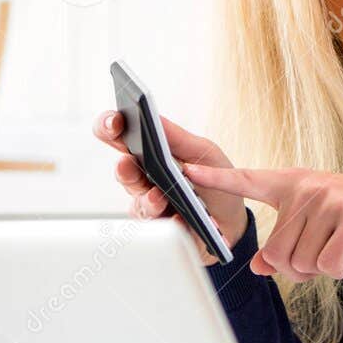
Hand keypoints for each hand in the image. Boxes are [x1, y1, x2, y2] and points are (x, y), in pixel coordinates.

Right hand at [92, 111, 248, 262]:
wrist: (232, 218)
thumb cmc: (214, 180)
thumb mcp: (203, 152)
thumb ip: (177, 137)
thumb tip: (154, 117)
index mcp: (151, 151)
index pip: (120, 135)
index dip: (110, 126)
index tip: (114, 122)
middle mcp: (144, 176)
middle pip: (123, 170)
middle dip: (123, 168)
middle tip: (126, 163)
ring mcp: (148, 201)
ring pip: (138, 201)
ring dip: (148, 198)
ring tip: (158, 196)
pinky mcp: (159, 226)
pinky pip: (156, 224)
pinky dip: (169, 220)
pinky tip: (178, 217)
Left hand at [177, 165, 342, 283]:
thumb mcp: (315, 223)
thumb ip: (284, 243)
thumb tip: (260, 268)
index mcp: (291, 184)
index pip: (247, 180)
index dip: (216, 178)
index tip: (186, 170)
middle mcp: (306, 189)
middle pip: (279, 254)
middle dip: (299, 268)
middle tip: (321, 255)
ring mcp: (329, 202)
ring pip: (303, 264)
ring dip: (322, 269)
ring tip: (340, 248)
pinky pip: (328, 265)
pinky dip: (340, 269)